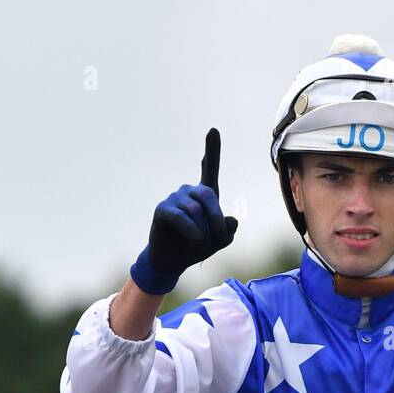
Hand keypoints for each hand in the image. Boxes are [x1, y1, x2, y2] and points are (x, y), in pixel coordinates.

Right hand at [130, 129, 238, 294]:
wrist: (173, 261)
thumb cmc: (196, 246)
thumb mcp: (219, 240)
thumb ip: (228, 230)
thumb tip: (231, 220)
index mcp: (205, 195)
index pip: (209, 169)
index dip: (212, 150)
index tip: (213, 131)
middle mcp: (189, 192)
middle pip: (208, 195)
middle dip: (216, 219)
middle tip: (219, 238)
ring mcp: (174, 198)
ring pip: (196, 210)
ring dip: (204, 231)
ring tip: (201, 243)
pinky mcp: (162, 209)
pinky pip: (182, 217)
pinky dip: (193, 232)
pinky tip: (196, 241)